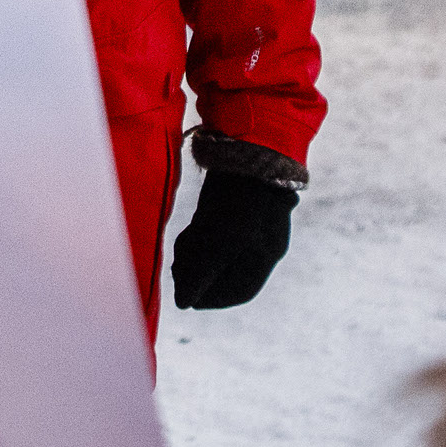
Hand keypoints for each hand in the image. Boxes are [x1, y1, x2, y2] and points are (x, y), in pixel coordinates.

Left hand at [170, 139, 305, 309]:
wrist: (250, 144)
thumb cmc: (239, 195)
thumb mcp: (220, 238)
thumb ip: (202, 271)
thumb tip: (183, 303)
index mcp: (267, 253)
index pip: (240, 290)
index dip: (212, 298)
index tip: (187, 298)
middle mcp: (263, 240)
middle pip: (226, 270)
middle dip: (199, 272)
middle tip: (178, 268)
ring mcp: (251, 220)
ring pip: (218, 250)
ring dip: (197, 252)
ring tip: (184, 245)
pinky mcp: (236, 203)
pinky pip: (216, 229)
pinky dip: (200, 234)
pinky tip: (192, 228)